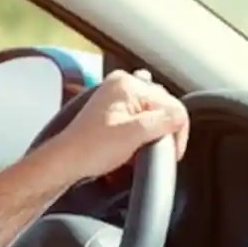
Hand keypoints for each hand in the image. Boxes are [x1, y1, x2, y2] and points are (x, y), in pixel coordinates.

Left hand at [51, 69, 189, 179]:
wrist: (67, 162)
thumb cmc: (91, 149)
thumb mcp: (135, 134)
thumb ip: (164, 121)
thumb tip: (180, 117)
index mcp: (128, 85)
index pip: (171, 103)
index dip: (177, 130)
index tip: (173, 150)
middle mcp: (122, 84)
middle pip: (162, 107)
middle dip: (163, 130)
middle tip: (154, 150)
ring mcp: (116, 96)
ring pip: (152, 114)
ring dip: (152, 133)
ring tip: (140, 149)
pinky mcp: (113, 109)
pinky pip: (139, 118)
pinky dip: (142, 132)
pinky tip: (133, 145)